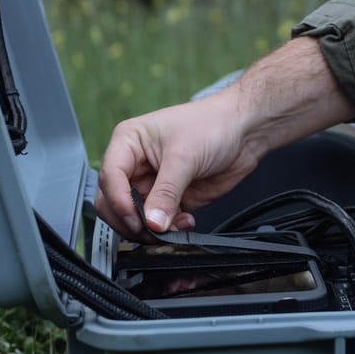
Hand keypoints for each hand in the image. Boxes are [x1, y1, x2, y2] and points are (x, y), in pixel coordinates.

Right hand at [96, 87, 258, 235]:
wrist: (244, 131)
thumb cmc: (213, 124)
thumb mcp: (185, 156)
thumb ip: (166, 193)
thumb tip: (152, 222)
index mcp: (129, 142)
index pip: (110, 177)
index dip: (118, 202)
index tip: (136, 219)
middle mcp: (135, 164)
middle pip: (114, 202)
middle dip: (131, 220)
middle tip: (152, 228)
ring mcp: (152, 183)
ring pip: (135, 217)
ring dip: (152, 228)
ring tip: (174, 225)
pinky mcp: (170, 199)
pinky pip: (158, 223)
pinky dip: (169, 229)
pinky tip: (185, 221)